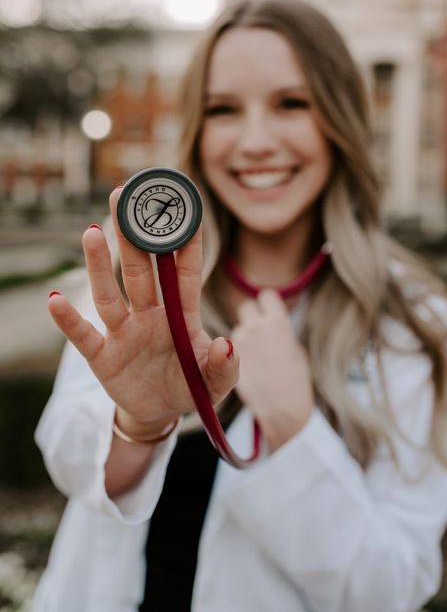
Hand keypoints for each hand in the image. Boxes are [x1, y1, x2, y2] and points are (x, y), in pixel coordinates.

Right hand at [48, 187, 238, 435]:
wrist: (162, 413)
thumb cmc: (192, 386)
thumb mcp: (216, 383)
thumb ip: (224, 366)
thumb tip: (225, 345)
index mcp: (181, 315)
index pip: (185, 272)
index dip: (186, 242)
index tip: (186, 208)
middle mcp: (151, 316)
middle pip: (140, 271)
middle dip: (134, 237)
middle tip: (125, 198)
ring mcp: (125, 333)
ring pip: (110, 293)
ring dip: (100, 265)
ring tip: (92, 231)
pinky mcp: (103, 356)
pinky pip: (84, 334)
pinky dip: (68, 320)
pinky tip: (55, 298)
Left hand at [231, 289, 314, 450]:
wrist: (280, 409)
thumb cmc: (295, 382)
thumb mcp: (295, 349)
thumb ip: (280, 331)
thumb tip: (273, 323)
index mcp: (278, 322)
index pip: (266, 296)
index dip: (267, 304)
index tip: (268, 310)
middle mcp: (256, 326)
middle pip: (247, 307)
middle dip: (252, 316)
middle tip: (260, 331)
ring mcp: (239, 341)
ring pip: (239, 329)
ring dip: (245, 337)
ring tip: (258, 359)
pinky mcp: (225, 356)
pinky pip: (230, 346)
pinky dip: (235, 352)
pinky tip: (248, 368)